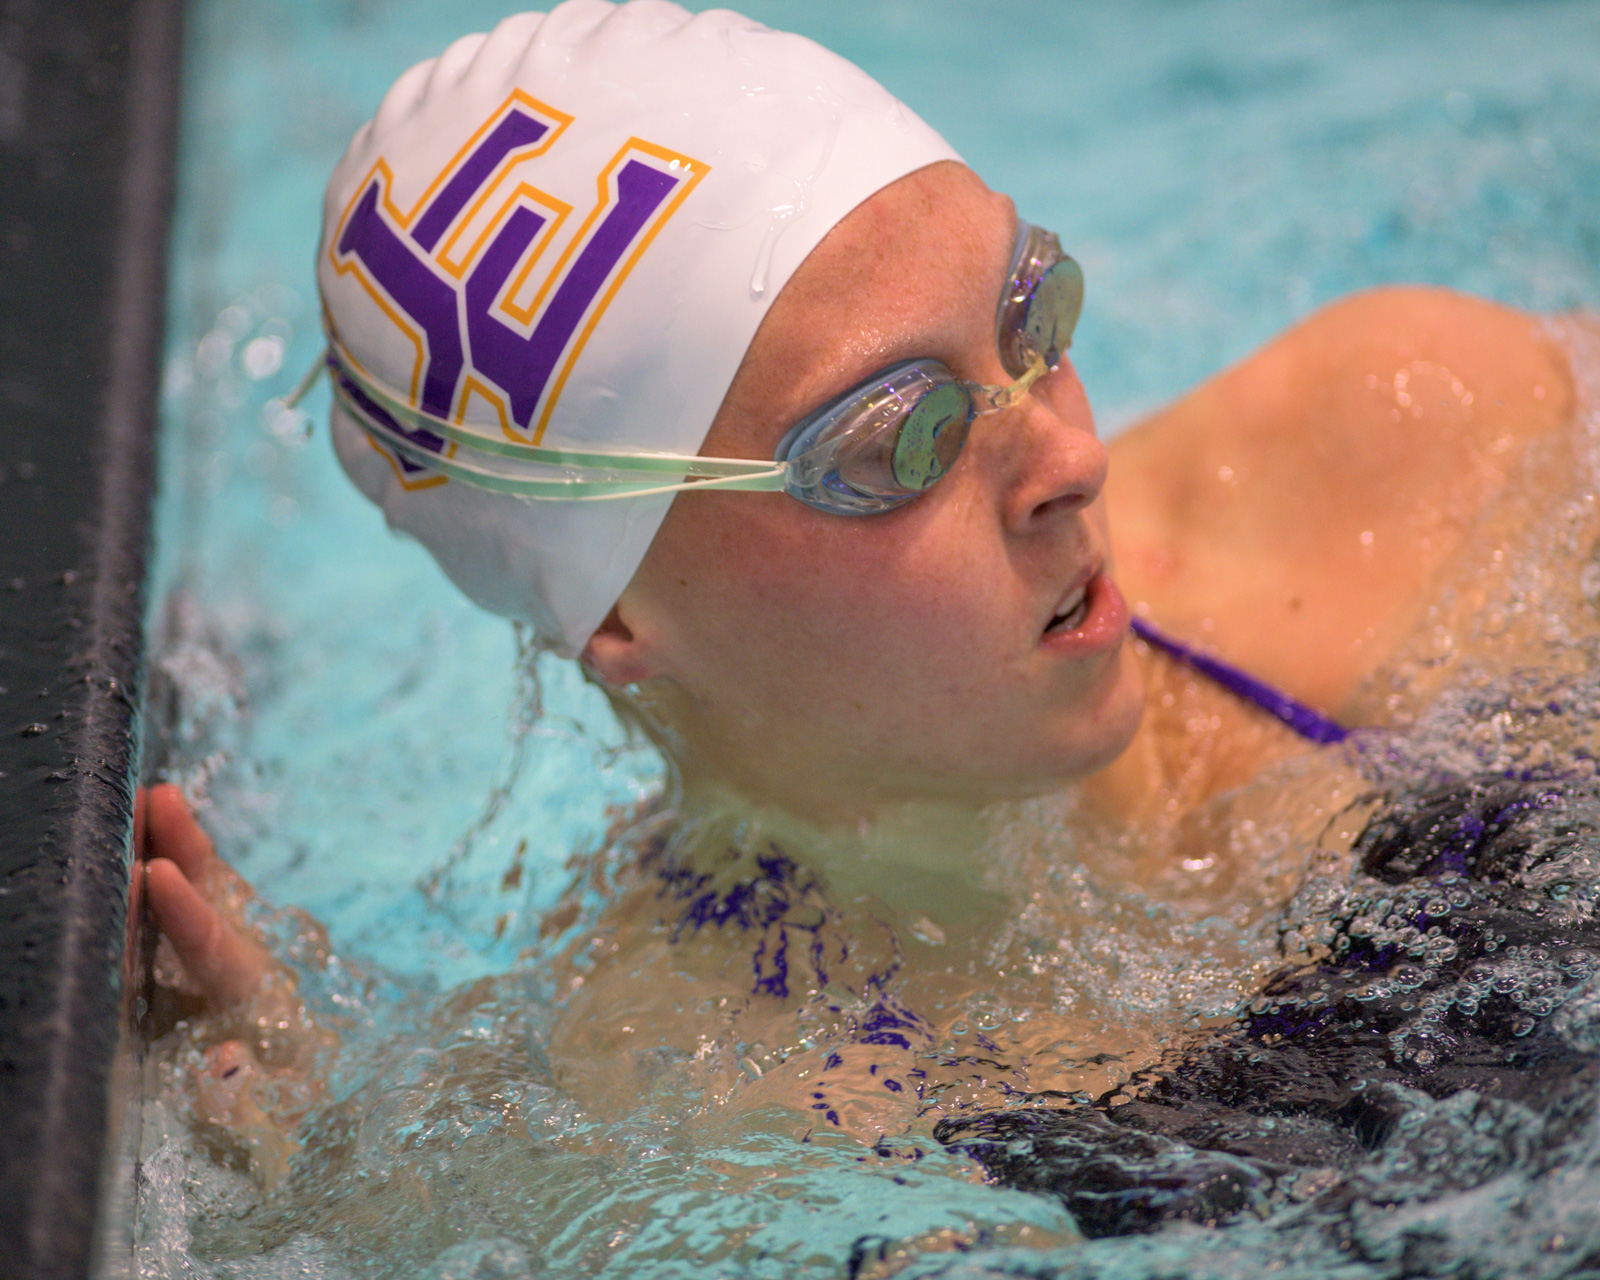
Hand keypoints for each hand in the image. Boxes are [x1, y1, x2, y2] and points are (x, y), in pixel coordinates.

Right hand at [137, 784, 326, 1186]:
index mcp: (255, 1005)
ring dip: (174, 850)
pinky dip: (162, 878)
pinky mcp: (197, 974)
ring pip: (200, 897)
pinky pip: (177, 917)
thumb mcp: (263, 1134)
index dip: (187, 914)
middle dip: (187, 851)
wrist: (290, 1133)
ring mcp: (220, 967)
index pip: (219, 951)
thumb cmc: (273, 1134)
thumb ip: (239, 1104)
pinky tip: (131, 843)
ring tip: (145, 798)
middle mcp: (242, 972)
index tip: (153, 873)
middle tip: (157, 797)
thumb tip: (218, 1060)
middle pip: (217, 902)